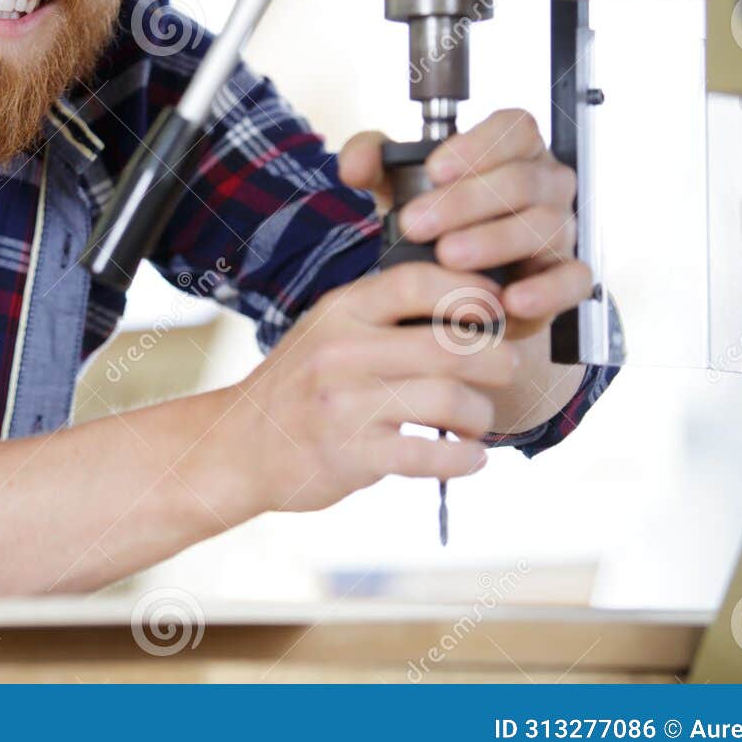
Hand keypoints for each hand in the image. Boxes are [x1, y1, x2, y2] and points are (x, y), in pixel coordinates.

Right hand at [232, 263, 519, 512]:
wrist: (238, 446)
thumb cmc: (297, 387)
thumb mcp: (325, 331)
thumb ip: (381, 316)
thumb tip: (469, 304)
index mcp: (339, 311)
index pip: (418, 282)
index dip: (471, 291)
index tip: (496, 308)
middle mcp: (342, 351)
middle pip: (451, 346)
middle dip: (497, 360)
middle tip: (504, 371)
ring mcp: (346, 404)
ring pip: (451, 400)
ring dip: (482, 415)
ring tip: (478, 421)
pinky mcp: (351, 454)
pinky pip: (431, 455)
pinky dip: (466, 459)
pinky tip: (470, 458)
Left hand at [339, 108, 592, 340]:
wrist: (450, 275)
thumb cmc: (435, 218)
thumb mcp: (396, 184)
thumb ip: (371, 161)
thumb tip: (354, 164)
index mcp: (513, 150)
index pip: (514, 129)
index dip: (477, 145)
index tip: (432, 169)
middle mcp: (544, 185)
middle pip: (521, 180)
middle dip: (465, 201)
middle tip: (416, 223)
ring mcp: (560, 230)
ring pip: (544, 225)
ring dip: (494, 241)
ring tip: (448, 256)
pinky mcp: (564, 277)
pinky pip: (572, 279)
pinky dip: (547, 290)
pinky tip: (511, 299)